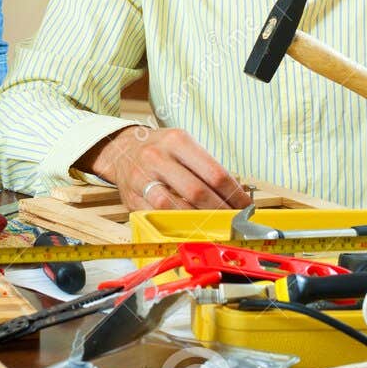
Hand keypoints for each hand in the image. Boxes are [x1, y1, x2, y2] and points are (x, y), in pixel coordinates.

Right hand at [96, 126, 251, 210]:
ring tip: (215, 225)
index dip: (234, 194)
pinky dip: (178, 225)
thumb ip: (205, 167)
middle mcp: (157, 157)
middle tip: (234, 220)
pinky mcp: (132, 198)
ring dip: (200, 221)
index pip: (214, 172)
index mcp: (176, 140)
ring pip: (176, 207)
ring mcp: (142, 178)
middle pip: (198, 192)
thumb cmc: (160, 150)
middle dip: (220, 210)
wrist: (121, 150)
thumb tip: (236, 195)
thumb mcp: (182, 145)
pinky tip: (191, 227)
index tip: (245, 206)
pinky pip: (159, 217)